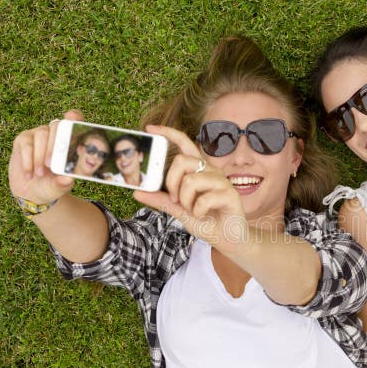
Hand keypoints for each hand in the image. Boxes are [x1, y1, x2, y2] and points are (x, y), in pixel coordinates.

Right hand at [8, 109, 82, 204]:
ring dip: (40, 156)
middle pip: (57, 126)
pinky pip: (26, 144)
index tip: (71, 118)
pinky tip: (29, 174)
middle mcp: (56, 134)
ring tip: (40, 174)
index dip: (75, 118)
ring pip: (41, 134)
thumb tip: (67, 179)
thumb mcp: (62, 186)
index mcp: (71, 142)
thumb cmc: (53, 185)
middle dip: (55, 145)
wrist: (32, 192)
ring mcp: (40, 134)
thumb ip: (65, 182)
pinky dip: (28, 161)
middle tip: (51, 165)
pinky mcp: (24, 139)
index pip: (76, 123)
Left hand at [133, 125, 247, 247]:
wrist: (226, 238)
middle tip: (175, 199)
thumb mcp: (178, 210)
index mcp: (198, 170)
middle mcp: (210, 170)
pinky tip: (203, 215)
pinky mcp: (229, 194)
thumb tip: (137, 191)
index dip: (168, 133)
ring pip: (191, 180)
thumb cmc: (205, 221)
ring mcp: (221, 181)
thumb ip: (160, 199)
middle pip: (182, 160)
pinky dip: (198, 211)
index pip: (185, 144)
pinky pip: (204, 199)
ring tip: (193, 211)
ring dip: (185, 201)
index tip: (150, 129)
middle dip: (171, 182)